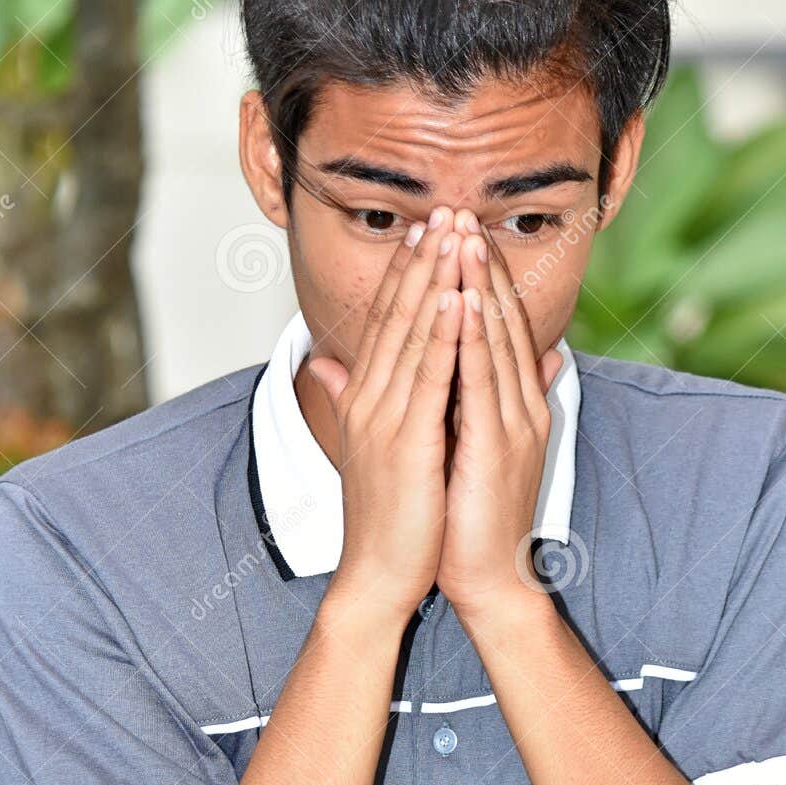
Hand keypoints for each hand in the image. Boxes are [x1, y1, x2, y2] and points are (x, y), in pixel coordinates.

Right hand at [307, 210, 463, 624]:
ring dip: (436, 281)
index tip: (426, 230)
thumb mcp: (369, 447)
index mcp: (364, 398)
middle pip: (397, 315)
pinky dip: (445, 336)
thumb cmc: (386, 517)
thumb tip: (326, 367)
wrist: (378, 575)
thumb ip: (352, 399)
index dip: (405, 273)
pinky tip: (459, 299)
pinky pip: (430, 379)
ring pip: (414, 335)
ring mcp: (385, 419)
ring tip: (455, 235)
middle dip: (423, 260)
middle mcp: (368, 399)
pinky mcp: (408, 443)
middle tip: (445, 209)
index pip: (384, 321)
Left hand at [435, 214, 562, 618]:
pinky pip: (484, 382)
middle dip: (480, 266)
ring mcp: (513, 423)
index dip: (480, 278)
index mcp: (512, 404)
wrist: (488, 578)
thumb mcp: (474, 448)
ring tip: (462, 236)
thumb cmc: (471, 518)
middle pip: (501, 321)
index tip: (459, 231)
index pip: (497, 327)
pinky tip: (463, 302)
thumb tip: (496, 364)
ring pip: (496, 341)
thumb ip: (480, 402)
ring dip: (479, 286)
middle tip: (462, 211)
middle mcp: (520, 405)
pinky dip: (474, 338)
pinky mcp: (498, 446)